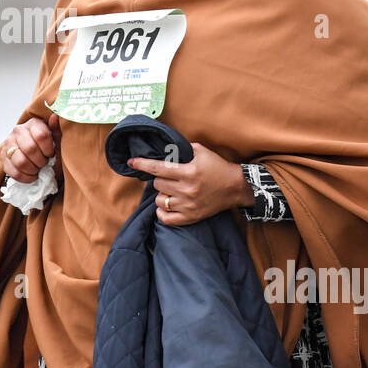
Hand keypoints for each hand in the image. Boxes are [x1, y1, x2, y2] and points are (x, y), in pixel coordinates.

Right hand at [1, 113, 61, 183]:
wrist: (34, 157)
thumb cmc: (48, 149)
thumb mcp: (56, 141)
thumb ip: (57, 130)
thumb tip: (55, 116)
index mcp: (33, 123)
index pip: (41, 136)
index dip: (48, 149)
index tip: (51, 154)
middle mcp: (18, 130)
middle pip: (30, 149)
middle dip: (41, 161)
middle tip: (44, 163)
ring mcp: (8, 143)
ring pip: (21, 161)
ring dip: (33, 170)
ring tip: (37, 169)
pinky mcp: (3, 157)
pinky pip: (14, 172)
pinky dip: (26, 177)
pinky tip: (31, 175)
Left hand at [127, 143, 250, 225]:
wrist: (235, 187)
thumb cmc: (217, 167)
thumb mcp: (200, 151)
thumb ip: (181, 149)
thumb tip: (162, 150)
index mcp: (188, 172)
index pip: (158, 168)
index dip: (142, 164)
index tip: (131, 162)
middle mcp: (187, 190)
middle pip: (158, 184)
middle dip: (160, 178)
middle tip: (169, 176)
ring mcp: (188, 206)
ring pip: (160, 200)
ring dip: (162, 194)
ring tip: (171, 190)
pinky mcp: (191, 217)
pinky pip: (165, 218)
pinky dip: (162, 211)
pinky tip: (168, 204)